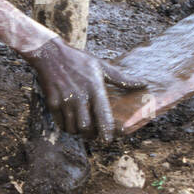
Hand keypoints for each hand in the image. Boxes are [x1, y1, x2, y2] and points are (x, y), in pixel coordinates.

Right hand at [24, 38, 147, 143]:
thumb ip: (121, 78)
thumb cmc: (78, 60)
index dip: (106, 130)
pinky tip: (70, 122)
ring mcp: (65, 100)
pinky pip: (60, 124)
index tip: (108, 140)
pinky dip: (66, 127)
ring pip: (73, 128)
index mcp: (94, 88)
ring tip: (81, 128)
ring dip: (78, 132)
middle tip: (94, 134)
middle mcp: (79, 96)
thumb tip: (143, 84)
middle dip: (91, 135)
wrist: (50, 54)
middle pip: (86, 127)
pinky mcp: (52, 102)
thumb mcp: (101, 66)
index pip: (102, 115)